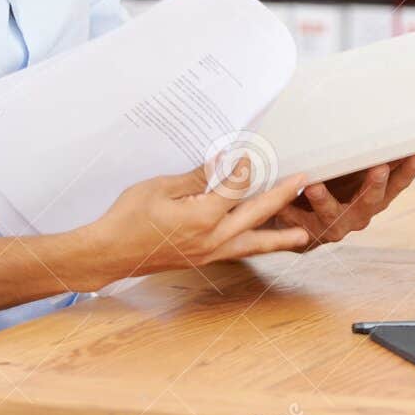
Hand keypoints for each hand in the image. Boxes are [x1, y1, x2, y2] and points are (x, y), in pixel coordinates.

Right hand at [77, 159, 308, 285]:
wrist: (110, 253)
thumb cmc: (128, 218)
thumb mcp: (160, 188)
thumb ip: (196, 178)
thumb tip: (221, 163)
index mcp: (202, 217)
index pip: (235, 188)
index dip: (243, 169)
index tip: (247, 155)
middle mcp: (212, 238)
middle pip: (256, 214)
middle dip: (281, 196)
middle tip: (303, 181)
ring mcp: (209, 253)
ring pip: (253, 243)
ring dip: (279, 237)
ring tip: (303, 234)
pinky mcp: (203, 259)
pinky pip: (238, 252)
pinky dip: (255, 246)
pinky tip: (265, 242)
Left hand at [274, 149, 414, 249]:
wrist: (302, 227)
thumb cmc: (339, 192)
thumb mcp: (365, 176)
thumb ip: (392, 163)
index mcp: (377, 199)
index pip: (399, 183)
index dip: (411, 170)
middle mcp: (360, 215)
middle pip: (371, 202)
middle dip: (375, 185)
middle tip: (379, 168)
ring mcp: (334, 226)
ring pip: (332, 215)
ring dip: (324, 201)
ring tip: (313, 186)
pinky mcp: (308, 233)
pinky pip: (297, 221)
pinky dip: (289, 211)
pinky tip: (280, 203)